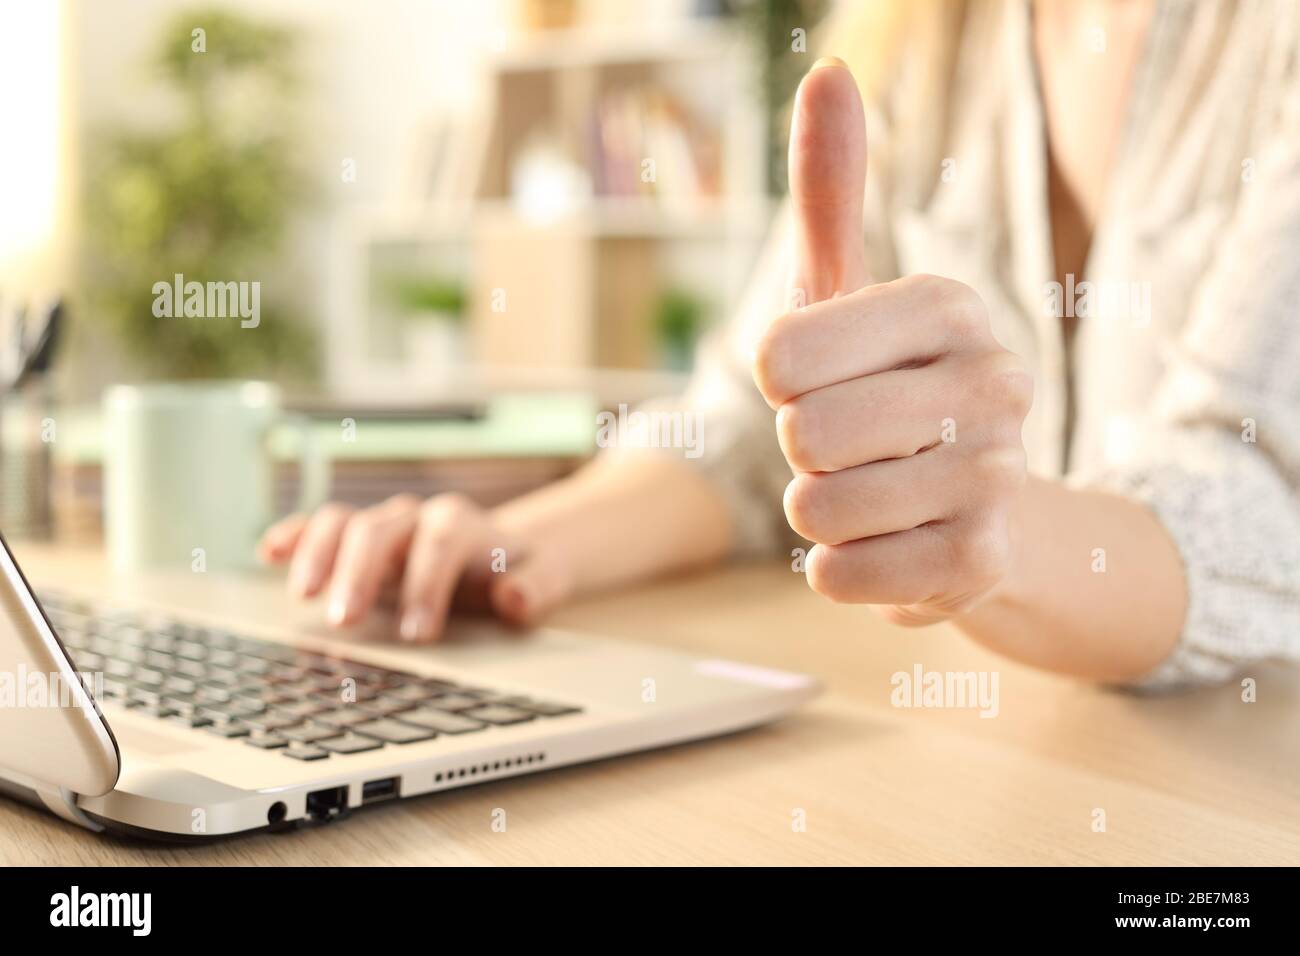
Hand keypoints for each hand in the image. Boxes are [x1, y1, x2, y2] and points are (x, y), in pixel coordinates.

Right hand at [258, 493, 572, 641]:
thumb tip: (512, 596)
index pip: (439, 544)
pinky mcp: (352, 541)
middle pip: (380, 530)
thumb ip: (537, 587)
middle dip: (361, 573)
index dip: (426, 585)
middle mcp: (414, 518)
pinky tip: (268, 553)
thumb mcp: (543, 578)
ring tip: (303, 597)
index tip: (417, 634)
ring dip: (319, 555)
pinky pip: (317, 528)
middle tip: (346, 621)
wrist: (503, 552)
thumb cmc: (516, 572)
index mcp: (462, 525)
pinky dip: (293, 536)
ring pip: (342, 523)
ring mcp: (380, 526)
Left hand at [752, 59, 1031, 624]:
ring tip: (873, 496)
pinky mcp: (985, 560)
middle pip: (801, 436)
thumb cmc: (887, 392)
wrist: (981, 514)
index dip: (780, 382)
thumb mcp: (851, 297)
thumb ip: (832, 195)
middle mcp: (993, 380)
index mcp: (949, 305)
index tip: (821, 381)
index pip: (784, 353)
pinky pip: (843, 575)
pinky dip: (843, 570)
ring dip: (820, 514)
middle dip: (802, 454)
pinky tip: (890, 547)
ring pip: (817, 511)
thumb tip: (828, 70)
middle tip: (852, 448)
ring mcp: (999, 474)